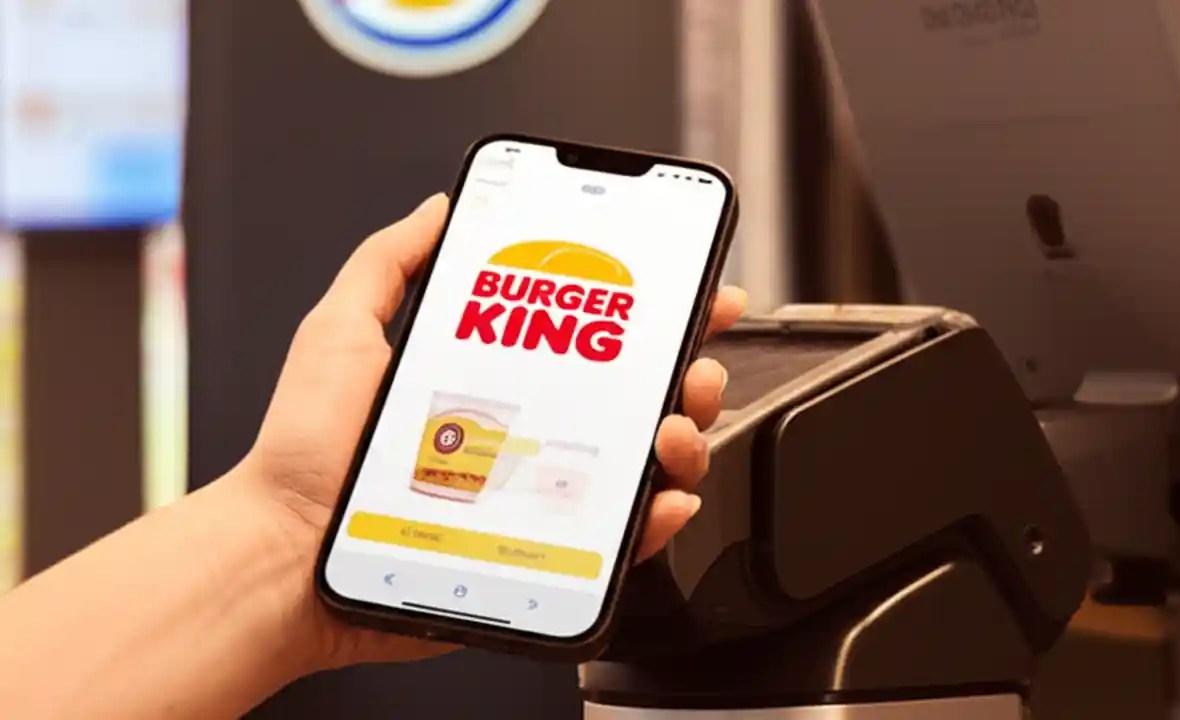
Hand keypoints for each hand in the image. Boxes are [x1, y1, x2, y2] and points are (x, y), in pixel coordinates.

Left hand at [235, 194, 745, 668]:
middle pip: (636, 399)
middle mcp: (527, 434)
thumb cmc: (306, 450)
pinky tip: (660, 500)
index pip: (591, 338)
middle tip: (689, 364)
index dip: (651, 312)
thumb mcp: (341, 332)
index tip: (692, 289)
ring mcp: (538, 496)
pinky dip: (655, 520)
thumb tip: (440, 207)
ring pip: (644, 466)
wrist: (285, 552)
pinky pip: (617, 541)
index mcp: (496, 379)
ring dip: (683, 440)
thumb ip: (388, 263)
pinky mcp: (539, 556)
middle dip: (687, 373)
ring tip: (669, 429)